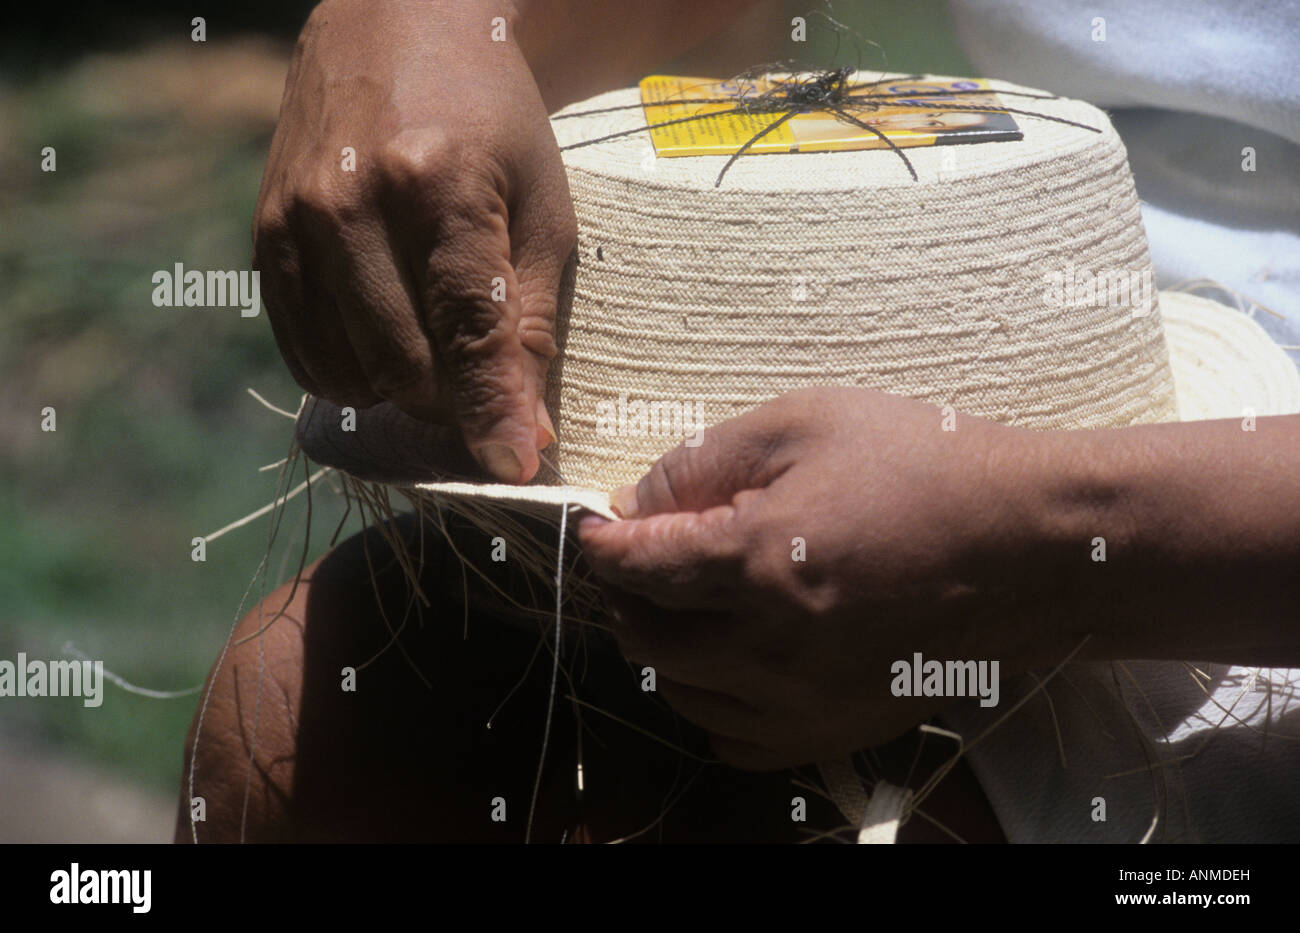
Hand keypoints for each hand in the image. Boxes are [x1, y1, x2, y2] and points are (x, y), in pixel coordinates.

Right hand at [253, 0, 574, 481]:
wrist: (398, 31)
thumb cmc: (494, 127)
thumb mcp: (542, 213)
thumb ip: (528, 327)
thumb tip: (521, 440)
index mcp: (436, 185)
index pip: (465, 330)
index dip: (492, 413)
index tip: (512, 470)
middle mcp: (348, 204)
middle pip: (402, 368)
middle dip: (453, 400)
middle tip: (483, 385)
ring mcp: (294, 221)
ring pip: (348, 374)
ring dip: (401, 389)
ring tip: (436, 344)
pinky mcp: (263, 238)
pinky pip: (304, 354)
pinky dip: (351, 372)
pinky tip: (385, 335)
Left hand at [578, 387, 1072, 768]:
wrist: (1030, 547)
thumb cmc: (926, 468)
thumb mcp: (807, 425)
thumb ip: (707, 461)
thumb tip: (639, 500)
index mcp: (759, 564)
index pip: (639, 567)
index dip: (603, 543)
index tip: (594, 528)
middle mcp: (772, 648)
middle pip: (647, 636)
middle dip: (624, 594)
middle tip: (635, 561)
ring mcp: (804, 701)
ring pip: (682, 693)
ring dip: (661, 648)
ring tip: (679, 606)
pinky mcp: (834, 729)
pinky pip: (734, 740)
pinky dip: (708, 702)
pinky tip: (726, 662)